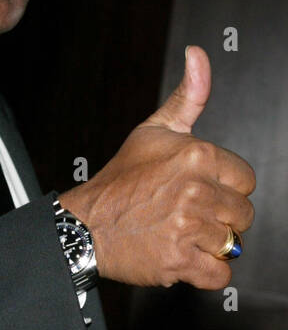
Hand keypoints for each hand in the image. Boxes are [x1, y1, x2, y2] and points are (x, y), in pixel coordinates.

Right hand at [59, 46, 255, 288]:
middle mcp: (195, 190)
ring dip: (210, 245)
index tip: (199, 191)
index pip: (245, 180)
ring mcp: (188, 227)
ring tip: (181, 234)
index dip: (224, 188)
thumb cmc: (119, 181)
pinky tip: (184, 257)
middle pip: (243, 214)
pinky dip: (205, 272)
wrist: (84, 226)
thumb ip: (188, 97)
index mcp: (197, 155)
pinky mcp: (179, 260)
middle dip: (220, 218)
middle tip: (188, 215)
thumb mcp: (153, 131)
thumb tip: (199, 55)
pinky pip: (219, 274)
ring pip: (232, 244)